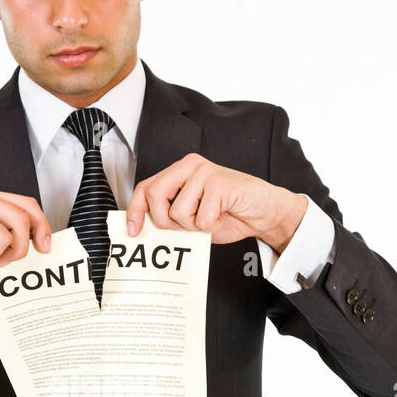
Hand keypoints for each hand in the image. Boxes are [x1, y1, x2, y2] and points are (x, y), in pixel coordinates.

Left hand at [125, 153, 306, 252]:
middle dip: (166, 221)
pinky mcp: (219, 182)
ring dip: (194, 226)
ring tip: (210, 218)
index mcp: (180, 171)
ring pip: (178, 211)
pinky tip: (223, 216)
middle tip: (186, 226)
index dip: (135, 210)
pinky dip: (212, 226)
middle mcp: (190, 166)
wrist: (262, 213)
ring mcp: (205, 171)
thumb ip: (169, 215)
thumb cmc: (228, 214)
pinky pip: (201, 218)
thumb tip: (142, 228)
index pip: (146, 187)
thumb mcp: (191, 217)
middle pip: (155, 195)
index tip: (133, 231)